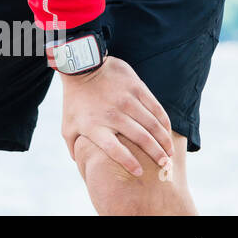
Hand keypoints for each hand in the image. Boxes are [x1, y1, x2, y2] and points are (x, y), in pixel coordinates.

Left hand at [59, 55, 174, 176]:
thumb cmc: (75, 100)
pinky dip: (164, 122)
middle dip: (157, 155)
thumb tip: (79, 162)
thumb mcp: (68, 125)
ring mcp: (126, 100)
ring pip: (152, 125)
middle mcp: (112, 114)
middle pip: (141, 138)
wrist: (81, 67)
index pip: (115, 150)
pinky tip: (168, 131)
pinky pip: (156, 108)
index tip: (140, 171)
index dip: (129, 162)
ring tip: (169, 152)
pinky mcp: (136, 87)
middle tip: (165, 165)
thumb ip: (73, 145)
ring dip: (164, 141)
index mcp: (95, 126)